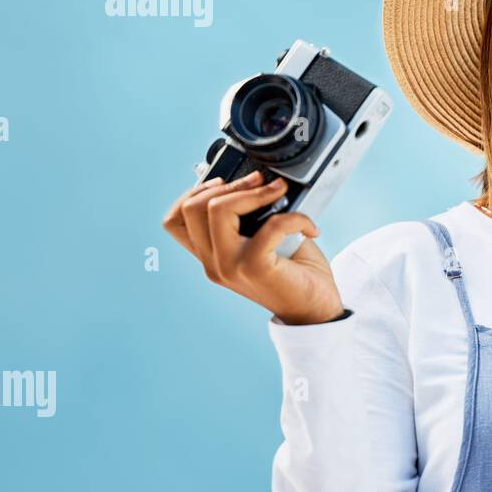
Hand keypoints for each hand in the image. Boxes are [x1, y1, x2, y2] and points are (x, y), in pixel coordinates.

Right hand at [162, 171, 345, 325]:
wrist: (316, 311)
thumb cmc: (296, 273)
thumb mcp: (265, 240)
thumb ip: (252, 217)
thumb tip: (258, 180)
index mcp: (211, 256)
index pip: (175, 221)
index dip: (194, 192)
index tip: (226, 182)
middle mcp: (213, 263)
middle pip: (193, 208)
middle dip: (231, 184)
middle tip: (264, 182)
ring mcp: (229, 267)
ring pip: (218, 210)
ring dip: (255, 192)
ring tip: (281, 193)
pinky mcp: (254, 267)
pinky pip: (271, 225)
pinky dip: (295, 217)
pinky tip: (309, 227)